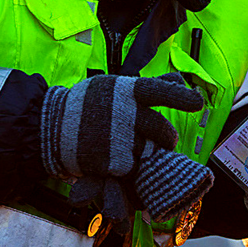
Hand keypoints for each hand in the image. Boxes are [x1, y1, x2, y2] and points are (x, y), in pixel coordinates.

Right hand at [41, 72, 201, 179]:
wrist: (50, 128)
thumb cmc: (87, 104)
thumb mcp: (115, 87)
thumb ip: (149, 87)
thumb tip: (179, 79)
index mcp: (126, 91)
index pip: (160, 91)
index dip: (180, 97)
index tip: (197, 103)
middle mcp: (125, 114)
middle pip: (161, 129)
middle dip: (166, 137)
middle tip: (164, 140)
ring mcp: (119, 139)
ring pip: (150, 150)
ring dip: (148, 151)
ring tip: (132, 146)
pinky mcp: (112, 163)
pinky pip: (133, 167)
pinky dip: (128, 165)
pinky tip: (115, 156)